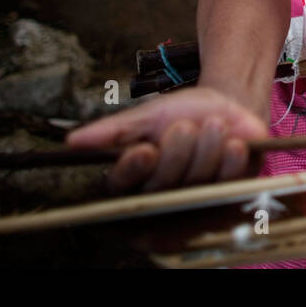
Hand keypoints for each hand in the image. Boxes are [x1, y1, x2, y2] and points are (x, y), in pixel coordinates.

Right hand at [65, 85, 268, 191]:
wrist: (228, 108)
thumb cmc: (182, 115)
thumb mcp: (148, 116)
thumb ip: (113, 130)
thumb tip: (70, 142)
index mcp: (135, 177)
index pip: (121, 185)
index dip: (132, 170)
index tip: (145, 150)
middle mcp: (162, 195)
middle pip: (161, 184)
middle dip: (176, 152)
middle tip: (186, 127)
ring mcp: (196, 199)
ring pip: (195, 183)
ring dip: (206, 149)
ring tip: (214, 125)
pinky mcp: (228, 196)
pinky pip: (228, 184)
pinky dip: (232, 160)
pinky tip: (235, 144)